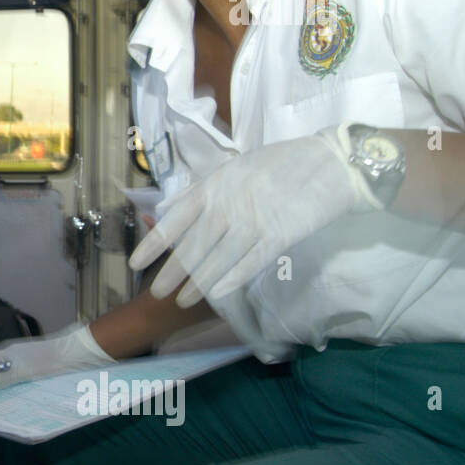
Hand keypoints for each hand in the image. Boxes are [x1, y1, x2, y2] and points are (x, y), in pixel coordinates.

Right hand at [0, 322, 112, 393]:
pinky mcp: (38, 362)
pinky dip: (21, 383)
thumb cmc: (45, 361)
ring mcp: (27, 357)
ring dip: (9, 384)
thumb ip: (0, 381)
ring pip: (12, 371)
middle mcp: (15, 352)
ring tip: (11, 398)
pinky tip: (27, 392)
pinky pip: (24, 373)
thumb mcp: (20, 374)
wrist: (72, 353)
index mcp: (8, 351)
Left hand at [128, 127, 377, 307]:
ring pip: (218, 259)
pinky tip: (216, 295)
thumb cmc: (277, 165)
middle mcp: (228, 205)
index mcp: (213, 187)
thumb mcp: (230, 169)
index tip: (135, 262)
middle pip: (193, 245)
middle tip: (155, 293)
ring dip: (198, 282)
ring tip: (180, 300)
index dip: (153, 243)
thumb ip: (196, 191)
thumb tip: (164, 208)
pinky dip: (232, 279)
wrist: (329, 163)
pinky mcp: (280, 235)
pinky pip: (250, 263)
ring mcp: (254, 221)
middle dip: (171, 271)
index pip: (175, 219)